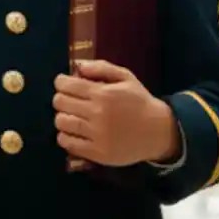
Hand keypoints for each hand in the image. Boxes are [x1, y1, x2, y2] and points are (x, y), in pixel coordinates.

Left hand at [52, 60, 180, 166]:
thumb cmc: (139, 102)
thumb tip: (78, 65)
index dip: (61, 82)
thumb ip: (101, 68)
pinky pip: (68, 143)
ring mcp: (96, 134)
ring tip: (70, 115)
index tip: (63, 83)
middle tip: (68, 99)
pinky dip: (64, 136)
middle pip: (60, 103)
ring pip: (61, 122)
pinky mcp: (96, 152)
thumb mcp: (126, 77)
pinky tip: (72, 131)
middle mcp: (97, 113)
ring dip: (62, 116)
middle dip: (61, 98)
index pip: (67, 85)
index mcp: (103, 93)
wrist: (157, 131)